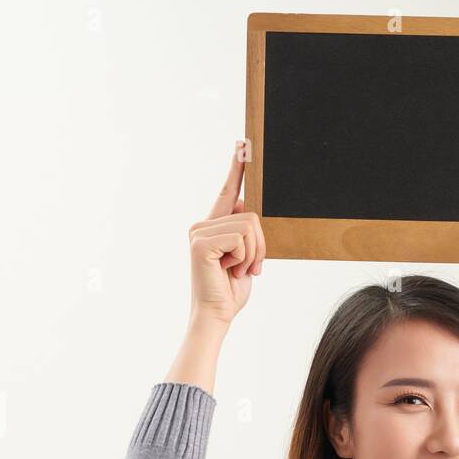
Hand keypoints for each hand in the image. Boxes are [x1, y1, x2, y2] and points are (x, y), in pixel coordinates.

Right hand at [186, 143, 265, 326]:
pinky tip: (229, 271)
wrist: (216, 315)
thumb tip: (248, 208)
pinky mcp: (200, 242)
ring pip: (249, 226)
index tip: (243, 143)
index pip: (228, 191)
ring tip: (237, 271)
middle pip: (250, 214)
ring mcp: (199, 232)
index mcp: (212, 225)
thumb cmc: (230, 291)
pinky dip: (244, 259)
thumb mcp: (245, 257)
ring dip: (253, 254)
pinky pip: (240, 238)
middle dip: (260, 245)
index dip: (237, 168)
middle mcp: (202, 224)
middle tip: (248, 269)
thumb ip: (246, 233)